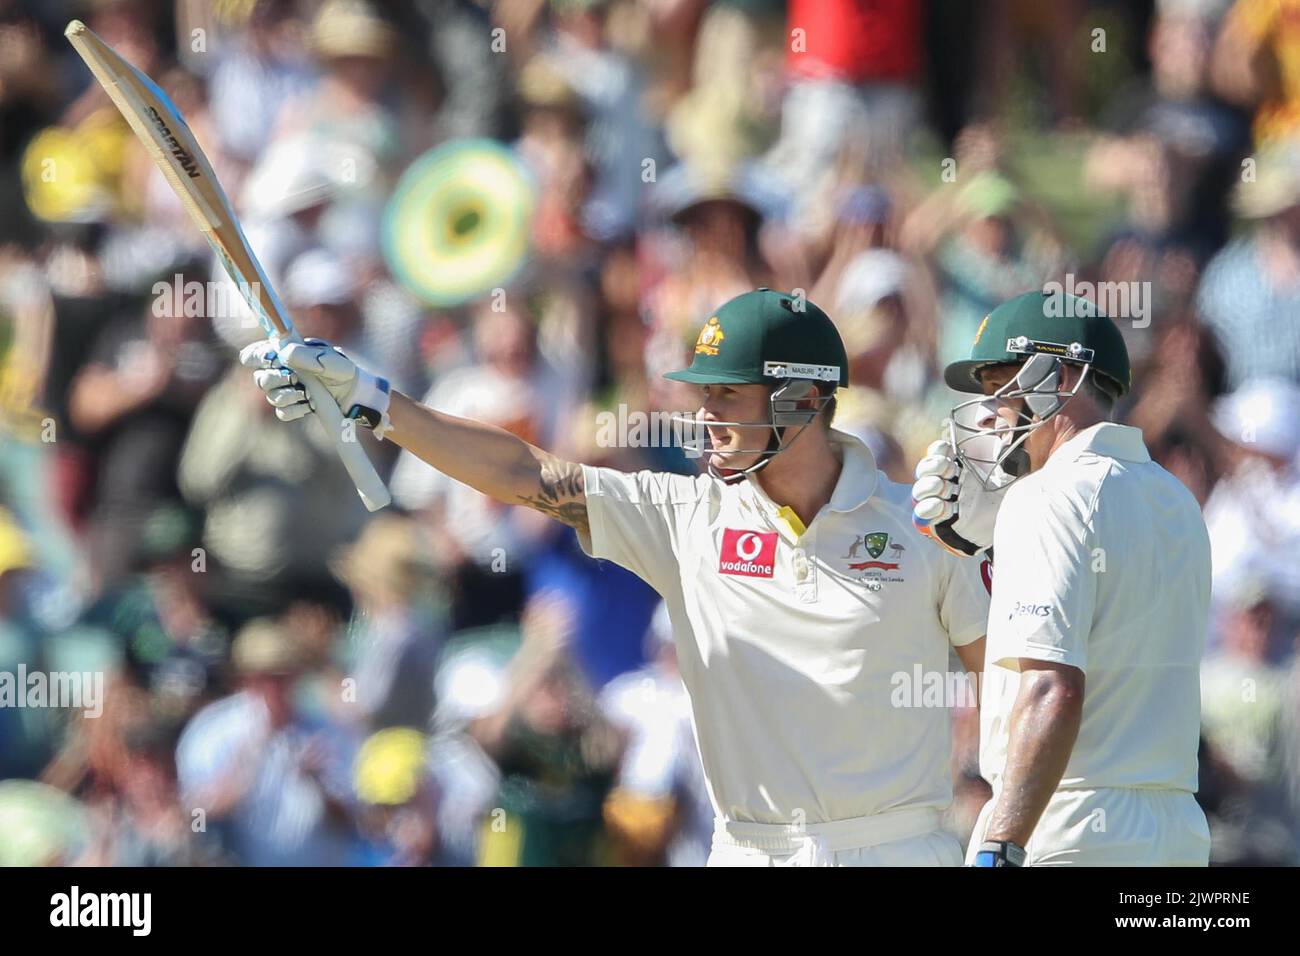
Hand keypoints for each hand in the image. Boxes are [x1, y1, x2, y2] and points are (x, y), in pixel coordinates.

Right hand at [239, 338, 391, 434]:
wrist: (356, 394)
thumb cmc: (343, 371)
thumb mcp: (331, 360)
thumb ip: (309, 355)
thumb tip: (284, 354)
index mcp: (285, 353)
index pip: (255, 354)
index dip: (256, 357)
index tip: (272, 361)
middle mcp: (281, 371)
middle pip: (259, 378)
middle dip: (274, 379)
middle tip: (293, 379)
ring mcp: (286, 391)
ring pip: (271, 396)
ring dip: (287, 396)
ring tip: (307, 394)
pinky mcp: (294, 407)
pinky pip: (282, 413)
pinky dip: (295, 410)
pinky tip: (310, 405)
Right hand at [911, 434, 1006, 556]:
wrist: (1007, 525)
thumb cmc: (1005, 495)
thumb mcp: (1011, 466)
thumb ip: (1010, 443)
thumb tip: (1019, 416)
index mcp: (958, 467)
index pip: (937, 451)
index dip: (940, 450)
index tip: (952, 451)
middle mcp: (945, 482)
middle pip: (924, 468)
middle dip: (934, 466)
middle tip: (952, 471)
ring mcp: (939, 502)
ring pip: (918, 490)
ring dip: (930, 486)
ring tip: (946, 489)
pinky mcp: (938, 523)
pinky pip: (920, 514)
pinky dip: (928, 508)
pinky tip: (944, 506)